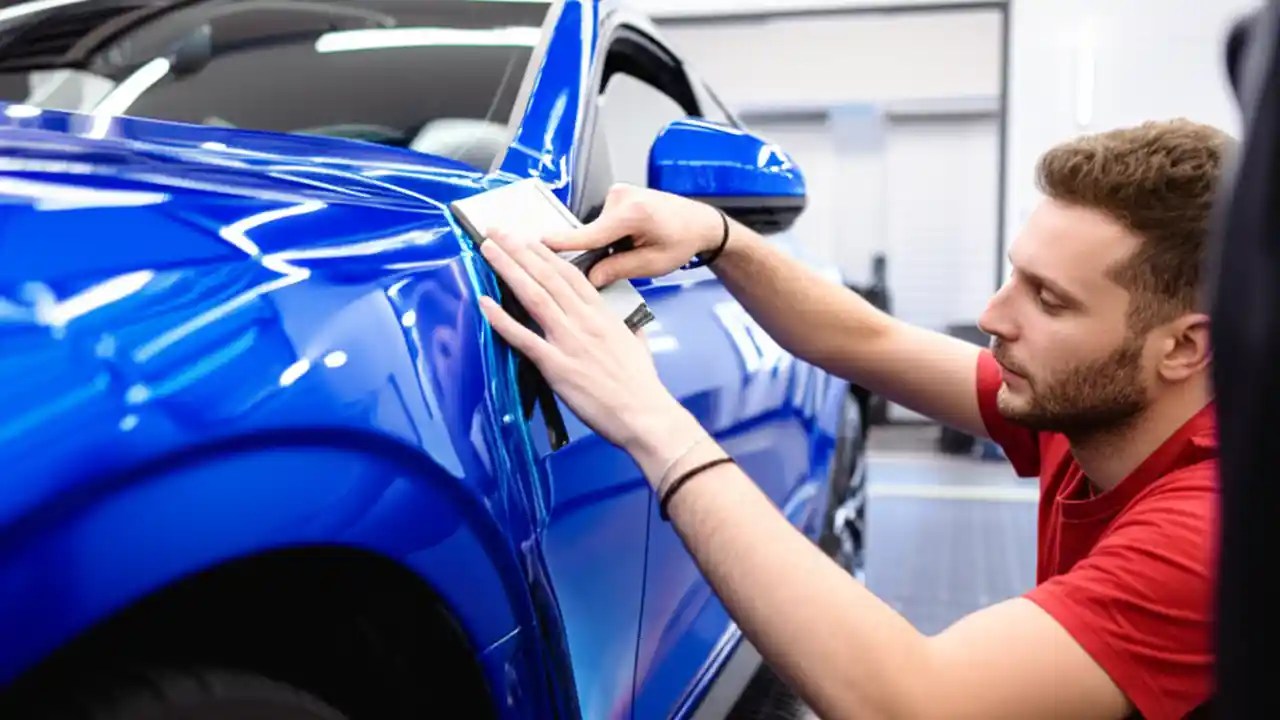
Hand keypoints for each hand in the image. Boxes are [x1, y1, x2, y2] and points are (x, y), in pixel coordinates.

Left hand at [477, 228, 707, 481]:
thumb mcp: (637, 344)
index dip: (546, 253)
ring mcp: (568, 340)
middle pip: (547, 276)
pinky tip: (484, 302)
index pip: (570, 274)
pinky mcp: (556, 365)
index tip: (527, 237)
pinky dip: (501, 319)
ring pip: (533, 296)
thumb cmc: (641, 384)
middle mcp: (583, 320)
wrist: (643, 414)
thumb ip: (626, 327)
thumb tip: (623, 321)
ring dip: (508, 269)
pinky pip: (523, 338)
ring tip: (488, 250)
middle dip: (519, 250)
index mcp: (602, 314)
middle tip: (496, 231)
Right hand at [545, 183, 727, 286]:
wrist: (700, 222)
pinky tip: (629, 241)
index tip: (537, 244)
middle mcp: (622, 197)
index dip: (564, 243)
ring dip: (605, 243)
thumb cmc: (682, 242)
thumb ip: (619, 269)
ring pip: (596, 228)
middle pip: (592, 233)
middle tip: (619, 263)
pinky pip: (602, 221)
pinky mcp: (617, 195)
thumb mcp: (654, 264)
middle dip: (597, 252)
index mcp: (633, 214)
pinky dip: (609, 234)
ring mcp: (618, 193)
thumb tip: (590, 278)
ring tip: (632, 249)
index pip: (590, 234)